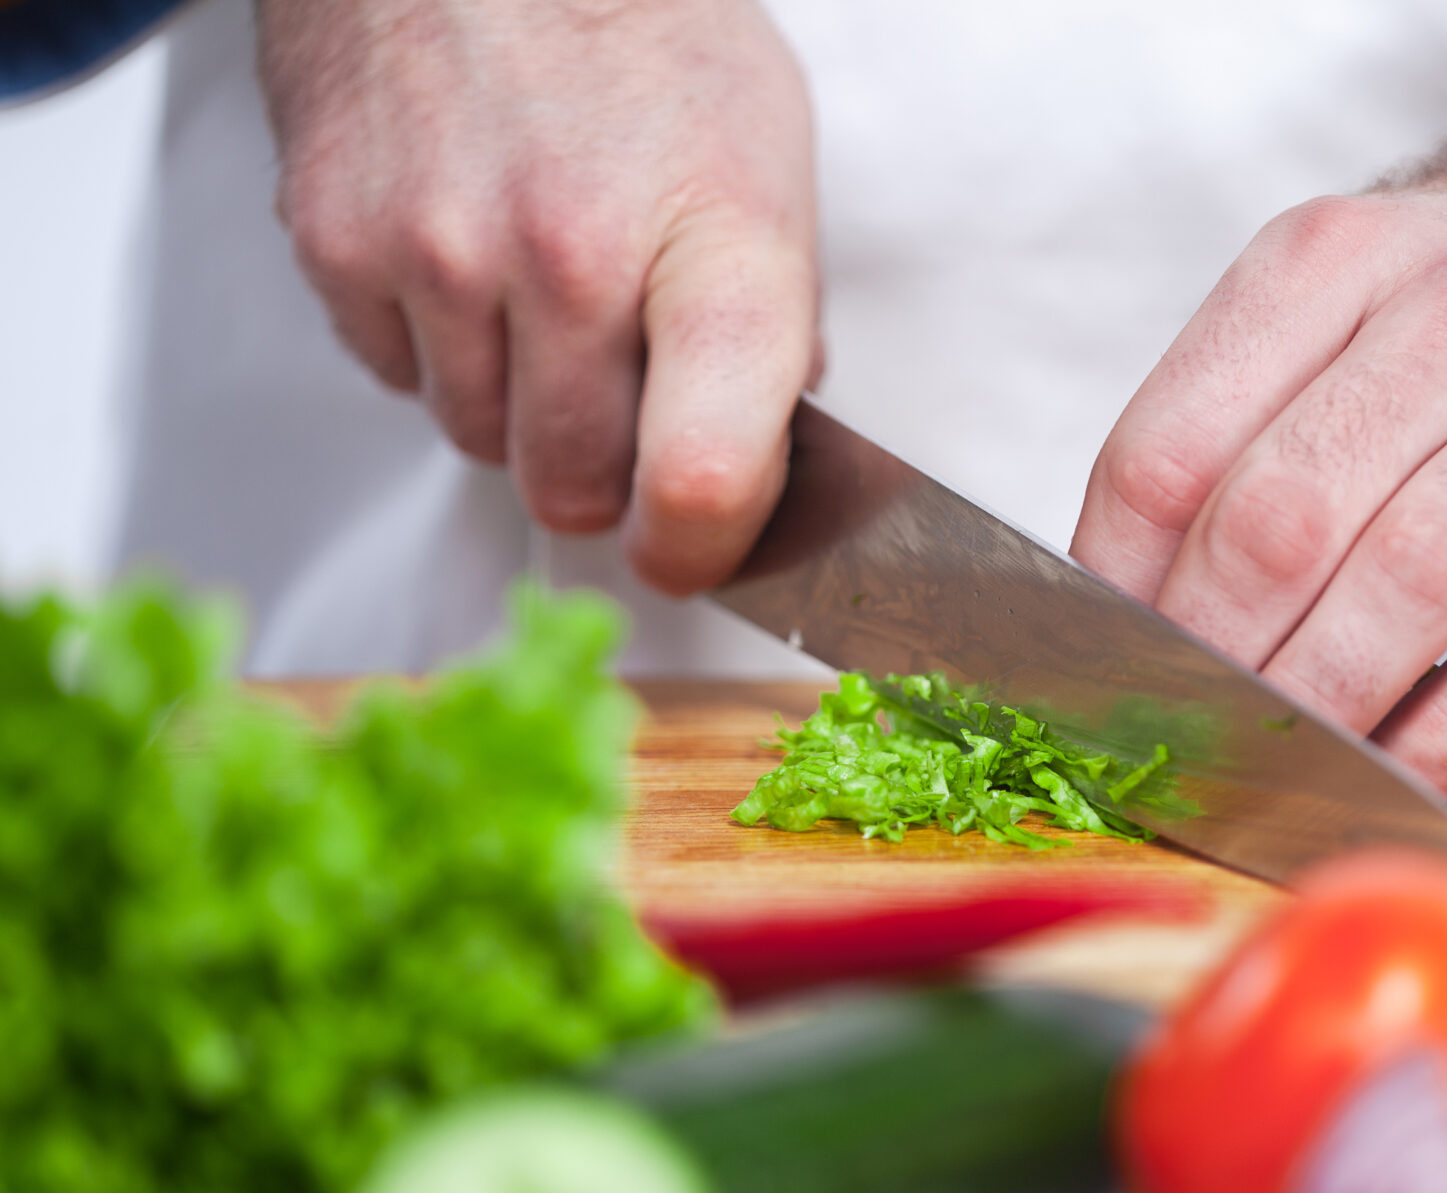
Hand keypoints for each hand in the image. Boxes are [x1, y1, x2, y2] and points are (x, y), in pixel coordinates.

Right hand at [257, 0, 818, 592]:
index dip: (701, 548)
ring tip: (542, 293)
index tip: (693, 548)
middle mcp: (570, 254)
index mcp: (712, 243)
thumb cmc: (640, 29)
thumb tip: (759, 447)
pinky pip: (397, 377)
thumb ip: (771, 319)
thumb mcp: (764, 157)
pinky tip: (469, 255)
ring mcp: (442, 249)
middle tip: (618, 395)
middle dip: (604, 472)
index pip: (704, 475)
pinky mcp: (337, 240)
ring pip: (481, 444)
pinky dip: (436, 346)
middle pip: (576, 490)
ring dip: (517, 408)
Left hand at [1071, 18, 1446, 794]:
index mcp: (1330, 260)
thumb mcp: (1324, 307)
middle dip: (1214, 654)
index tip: (1105, 662)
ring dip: (1326, 696)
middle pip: (1283, 517)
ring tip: (1278, 760)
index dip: (1121, 584)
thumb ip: (1220, 434)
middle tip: (1187, 729)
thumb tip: (1117, 610)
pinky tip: (1401, 771)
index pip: (1171, 449)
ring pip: (1414, 575)